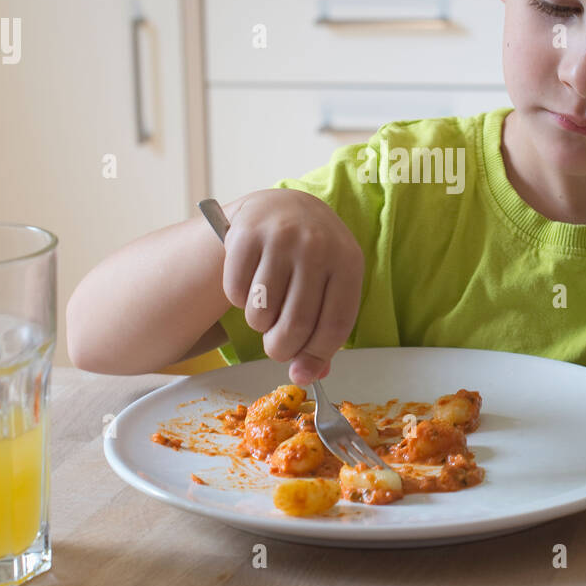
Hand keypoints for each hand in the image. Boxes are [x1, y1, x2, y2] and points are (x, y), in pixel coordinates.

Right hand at [221, 188, 363, 384]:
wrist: (283, 208)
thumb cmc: (312, 259)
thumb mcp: (331, 286)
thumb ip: (324, 333)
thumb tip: (304, 377)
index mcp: (349, 262)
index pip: (335, 326)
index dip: (316, 355)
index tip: (302, 369)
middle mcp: (318, 246)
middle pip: (296, 325)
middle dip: (281, 349)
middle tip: (276, 347)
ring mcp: (282, 237)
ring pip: (262, 312)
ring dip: (259, 324)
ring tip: (266, 308)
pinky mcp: (247, 234)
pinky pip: (236, 292)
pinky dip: (239, 301)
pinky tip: (250, 285)